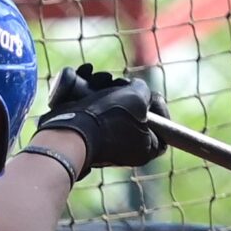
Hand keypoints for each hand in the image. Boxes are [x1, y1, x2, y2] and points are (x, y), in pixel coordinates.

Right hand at [32, 64, 165, 175]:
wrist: (68, 132)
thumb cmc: (107, 118)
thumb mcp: (137, 95)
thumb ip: (144, 89)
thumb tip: (136, 90)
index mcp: (145, 149)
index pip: (163, 128)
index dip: (160, 107)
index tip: (151, 94)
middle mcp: (126, 150)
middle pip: (135, 114)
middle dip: (127, 93)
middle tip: (121, 86)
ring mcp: (104, 143)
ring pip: (112, 108)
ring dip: (106, 89)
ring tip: (97, 80)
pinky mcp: (84, 134)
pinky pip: (93, 111)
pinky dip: (89, 95)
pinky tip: (85, 80)